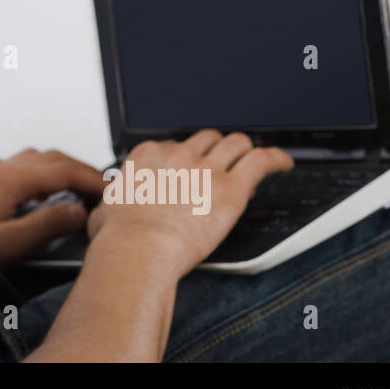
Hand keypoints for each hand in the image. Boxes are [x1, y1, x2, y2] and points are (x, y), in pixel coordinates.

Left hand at [0, 148, 106, 267]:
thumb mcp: (11, 244)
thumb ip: (48, 225)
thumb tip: (78, 211)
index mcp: (11, 180)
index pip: (64, 171)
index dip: (93, 180)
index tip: (113, 191)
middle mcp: (2, 169)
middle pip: (54, 158)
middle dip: (83, 171)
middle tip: (105, 189)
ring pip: (39, 159)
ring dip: (64, 169)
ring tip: (83, 189)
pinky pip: (25, 166)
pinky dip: (46, 173)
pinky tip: (50, 192)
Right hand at [85, 129, 293, 278]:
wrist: (137, 250)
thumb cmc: (120, 237)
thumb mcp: (105, 210)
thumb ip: (112, 202)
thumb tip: (109, 208)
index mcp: (148, 156)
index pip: (173, 144)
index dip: (186, 156)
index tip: (190, 168)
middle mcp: (178, 155)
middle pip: (207, 138)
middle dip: (217, 148)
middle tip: (225, 162)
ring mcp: (206, 169)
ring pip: (236, 142)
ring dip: (245, 149)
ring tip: (255, 157)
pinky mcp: (231, 188)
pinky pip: (261, 161)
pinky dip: (276, 158)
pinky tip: (283, 162)